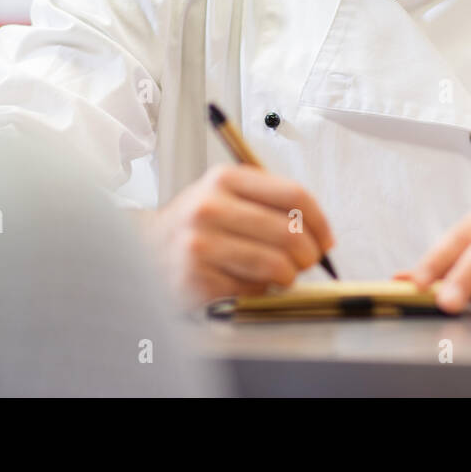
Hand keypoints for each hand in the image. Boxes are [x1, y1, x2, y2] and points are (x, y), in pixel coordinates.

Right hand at [140, 163, 335, 305]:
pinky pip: (251, 290)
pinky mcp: (196, 280)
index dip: (320, 221)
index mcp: (225, 179)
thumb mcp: (226, 195)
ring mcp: (201, 244)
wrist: (144, 248)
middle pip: (290, 232)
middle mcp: (210, 207)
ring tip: (282, 276)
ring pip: (275, 265)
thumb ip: (269, 203)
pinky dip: (259, 292)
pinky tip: (248, 283)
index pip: (294, 195)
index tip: (326, 239)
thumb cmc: (197, 224)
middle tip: (306, 262)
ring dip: (288, 276)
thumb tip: (319, 233)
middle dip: (309, 255)